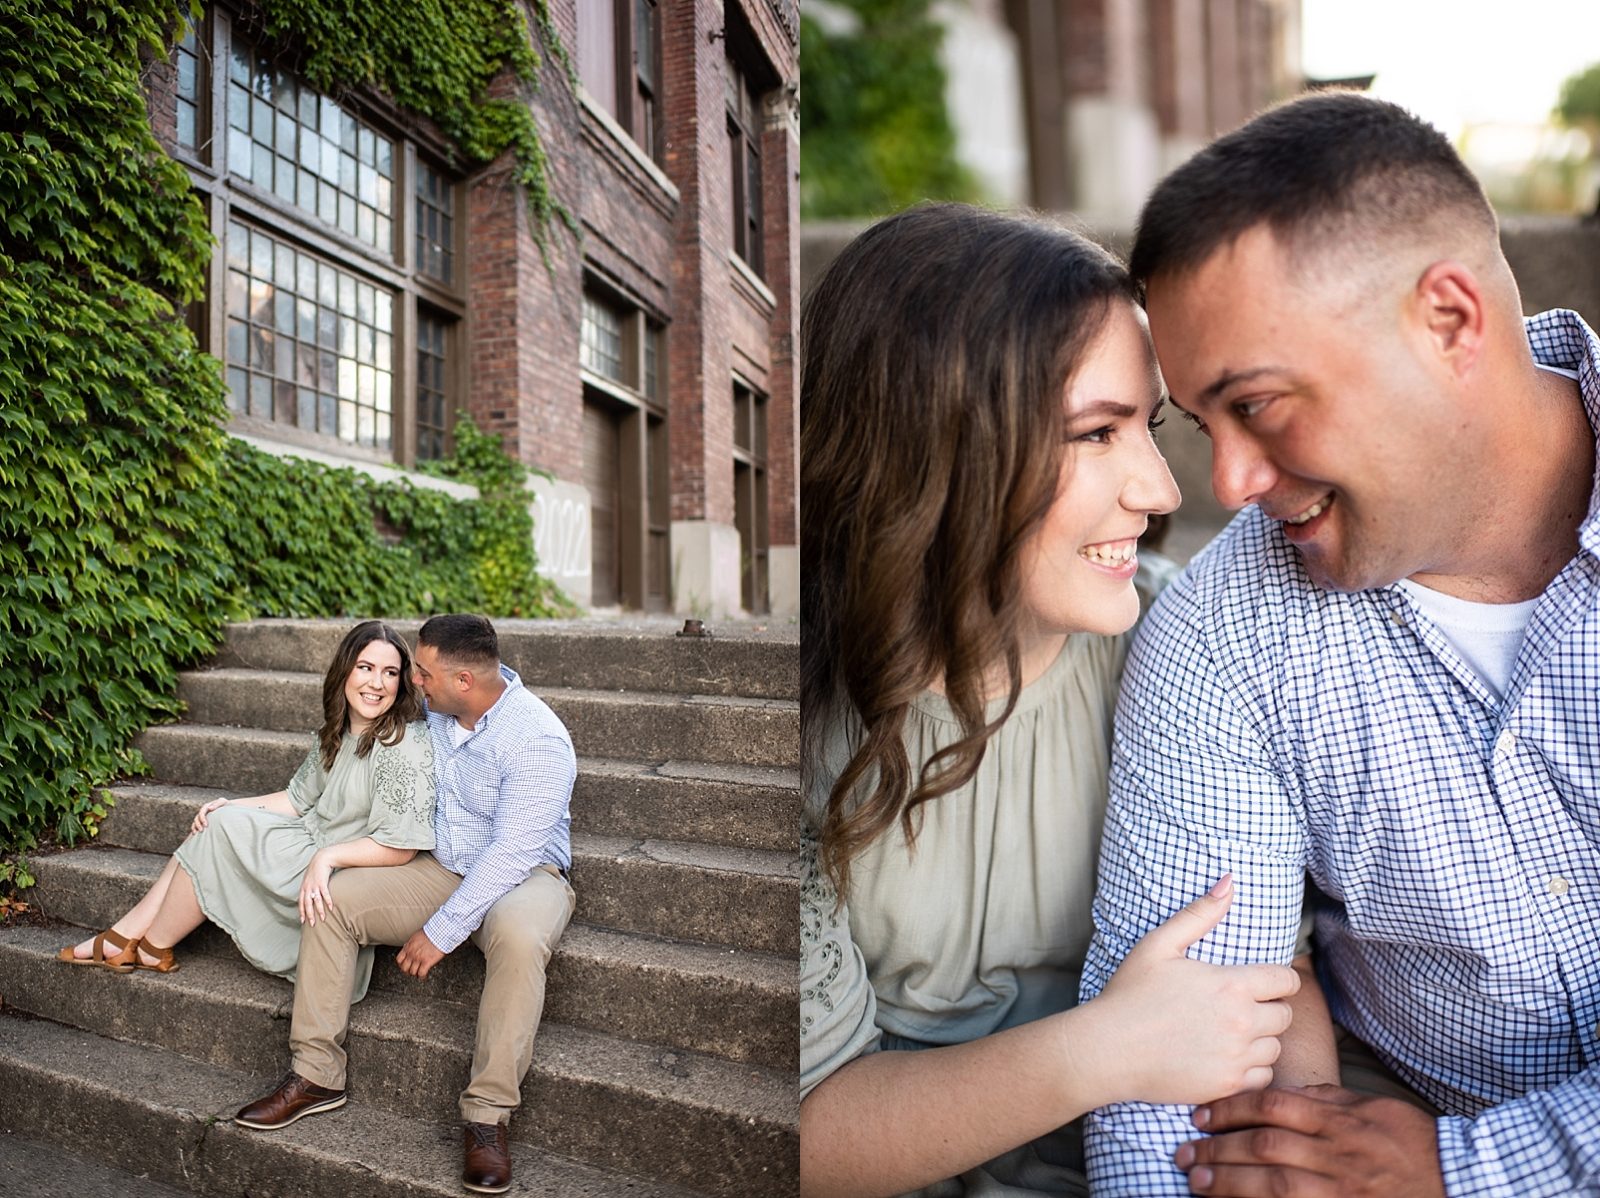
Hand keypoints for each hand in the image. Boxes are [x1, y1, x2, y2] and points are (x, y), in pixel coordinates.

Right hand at [190, 798, 228, 835]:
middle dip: (198, 824)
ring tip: (197, 833)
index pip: (201, 812)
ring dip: (195, 827)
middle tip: (202, 830)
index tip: (206, 825)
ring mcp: (202, 816)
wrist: (227, 807)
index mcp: (207, 806)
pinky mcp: (202, 820)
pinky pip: (195, 824)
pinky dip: (194, 828)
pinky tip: (195, 833)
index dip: (202, 819)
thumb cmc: (225, 804)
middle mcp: (203, 811)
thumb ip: (216, 804)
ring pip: (195, 821)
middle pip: (197, 818)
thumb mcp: (222, 801)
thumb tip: (209, 808)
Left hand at [298, 851, 334, 926]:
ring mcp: (314, 886)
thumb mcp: (309, 879)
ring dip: (319, 910)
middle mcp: (307, 888)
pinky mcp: (322, 883)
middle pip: (307, 904)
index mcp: (303, 888)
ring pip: (316, 901)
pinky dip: (328, 901)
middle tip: (312, 924)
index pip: (300, 903)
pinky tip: (330, 907)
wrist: (321, 859)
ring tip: (322, 918)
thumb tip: (310, 897)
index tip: (303, 921)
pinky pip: (325, 894)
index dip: (301, 912)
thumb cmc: (316, 870)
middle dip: (309, 915)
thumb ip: (309, 888)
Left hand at [396, 929, 445, 978]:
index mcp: (408, 947)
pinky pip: (421, 973)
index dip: (401, 964)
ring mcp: (419, 958)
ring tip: (419, 973)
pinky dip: (422, 976)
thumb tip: (408, 947)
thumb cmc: (430, 933)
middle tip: (411, 971)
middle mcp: (411, 954)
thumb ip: (411, 944)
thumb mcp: (415, 937)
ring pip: (412, 972)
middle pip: (404, 968)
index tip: (405, 965)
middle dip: (407, 971)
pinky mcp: (427, 962)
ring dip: (416, 973)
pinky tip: (424, 975)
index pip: (399, 960)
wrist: (439, 933)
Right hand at [1087, 875, 1299, 1105]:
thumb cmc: (1130, 994)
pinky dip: (1252, 1068)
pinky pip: (1262, 1077)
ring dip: (1262, 1038)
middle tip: (1242, 1006)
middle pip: (1285, 1016)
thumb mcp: (1159, 945)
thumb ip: (1199, 914)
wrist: (1108, 1049)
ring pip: (1275, 1047)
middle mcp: (1242, 1023)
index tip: (1264, 982)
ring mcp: (1236, 1057)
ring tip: (1234, 1032)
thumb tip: (1229, 882)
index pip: (1287, 981)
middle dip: (1269, 1008)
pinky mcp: (1227, 1085)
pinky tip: (1228, 1057)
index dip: (1279, 979)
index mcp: (1232, 985)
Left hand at [1176, 1084, 1443, 1197]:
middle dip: (1219, 1149)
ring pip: (1275, 1186)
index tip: (1201, 1115)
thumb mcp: (1370, 1106)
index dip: (1231, 1109)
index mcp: (1340, 1120)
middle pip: (1265, 1147)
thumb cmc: (1409, 1140)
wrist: (1457, 1182)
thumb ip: (1325, 1099)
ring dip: (1230, 1184)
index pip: (1273, 1107)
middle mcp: (1337, 1154)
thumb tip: (1281, 1091)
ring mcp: (1342, 1190)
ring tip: (1196, 1181)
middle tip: (1183, 1150)